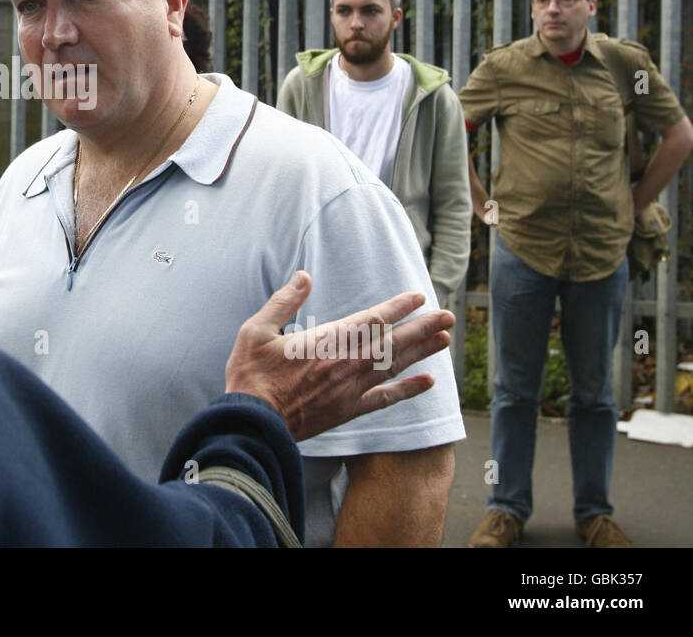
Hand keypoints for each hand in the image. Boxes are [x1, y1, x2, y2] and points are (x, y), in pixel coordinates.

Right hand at [224, 271, 454, 442]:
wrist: (253, 423)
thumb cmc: (250, 375)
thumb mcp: (256, 330)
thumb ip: (283, 302)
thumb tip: (304, 277)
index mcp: (326, 341)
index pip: (372, 319)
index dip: (397, 307)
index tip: (418, 297)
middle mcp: (345, 364)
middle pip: (393, 341)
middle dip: (423, 327)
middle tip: (448, 315)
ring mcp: (349, 389)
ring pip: (394, 366)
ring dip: (422, 351)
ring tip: (445, 339)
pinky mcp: (347, 411)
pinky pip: (385, 399)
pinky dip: (408, 390)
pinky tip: (427, 383)